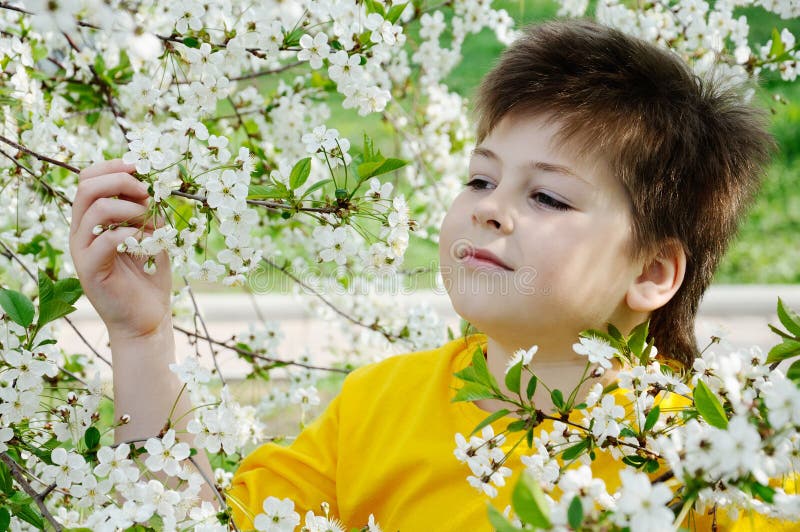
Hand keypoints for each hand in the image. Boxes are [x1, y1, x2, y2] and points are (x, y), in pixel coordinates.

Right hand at [69, 159, 172, 340]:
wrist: (147, 319)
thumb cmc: (150, 277)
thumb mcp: (152, 235)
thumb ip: (148, 211)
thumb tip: (155, 184)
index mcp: (93, 220)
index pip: (89, 179)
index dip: (113, 166)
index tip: (141, 166)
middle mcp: (82, 232)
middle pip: (86, 186)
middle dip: (120, 180)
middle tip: (147, 191)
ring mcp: (83, 251)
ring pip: (95, 209)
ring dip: (129, 206)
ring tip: (151, 218)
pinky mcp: (91, 270)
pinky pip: (104, 239)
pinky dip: (131, 232)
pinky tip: (149, 239)